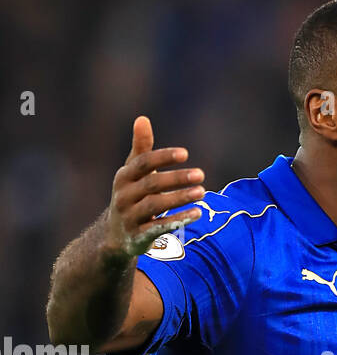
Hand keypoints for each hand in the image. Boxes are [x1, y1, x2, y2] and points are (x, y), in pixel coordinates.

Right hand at [105, 115, 206, 259]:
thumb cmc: (131, 196)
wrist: (114, 236)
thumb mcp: (132, 173)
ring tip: (202, 191)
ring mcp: (130, 217)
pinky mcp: (139, 236)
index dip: (163, 157)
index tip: (185, 153)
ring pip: (156, 206)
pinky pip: (159, 227)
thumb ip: (141, 149)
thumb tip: (143, 119)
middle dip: (177, 179)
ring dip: (180, 199)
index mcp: (123, 177)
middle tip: (201, 174)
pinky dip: (178, 220)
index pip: (143, 163)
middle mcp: (123, 196)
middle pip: (151, 184)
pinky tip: (197, 213)